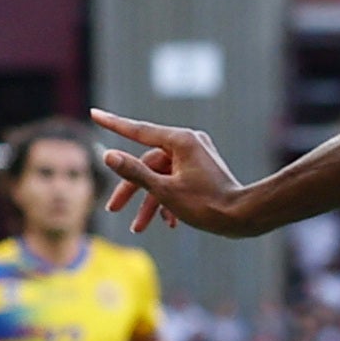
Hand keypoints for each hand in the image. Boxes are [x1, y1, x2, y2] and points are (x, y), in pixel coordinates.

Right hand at [92, 109, 259, 237]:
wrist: (245, 216)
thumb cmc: (207, 204)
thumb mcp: (164, 191)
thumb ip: (134, 172)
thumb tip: (108, 156)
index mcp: (180, 140)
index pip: (138, 130)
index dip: (113, 124)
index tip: (94, 113)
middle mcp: (189, 143)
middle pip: (148, 163)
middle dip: (132, 189)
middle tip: (113, 208)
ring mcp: (197, 156)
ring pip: (162, 176)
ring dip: (151, 202)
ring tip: (140, 227)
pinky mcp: (203, 169)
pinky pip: (178, 180)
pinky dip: (169, 200)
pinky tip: (169, 223)